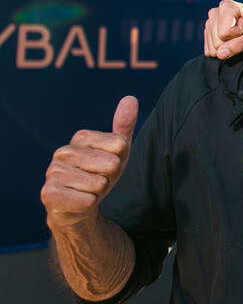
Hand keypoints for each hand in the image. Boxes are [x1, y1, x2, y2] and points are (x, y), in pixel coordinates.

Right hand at [42, 97, 137, 227]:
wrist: (78, 205)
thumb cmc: (99, 174)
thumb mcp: (117, 150)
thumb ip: (124, 126)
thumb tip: (131, 98)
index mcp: (81, 137)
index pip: (121, 145)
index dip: (120, 160)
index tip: (107, 164)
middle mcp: (64, 152)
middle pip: (112, 164)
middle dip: (110, 177)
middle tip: (97, 180)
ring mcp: (53, 172)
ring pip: (99, 184)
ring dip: (98, 192)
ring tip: (87, 190)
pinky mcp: (49, 194)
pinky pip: (86, 201)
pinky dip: (88, 205)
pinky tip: (78, 201)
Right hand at [204, 0, 242, 58]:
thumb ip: (240, 44)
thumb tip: (220, 54)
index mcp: (226, 6)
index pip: (223, 33)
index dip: (238, 35)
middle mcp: (215, 12)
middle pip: (217, 41)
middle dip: (231, 42)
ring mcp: (210, 22)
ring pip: (212, 48)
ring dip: (227, 46)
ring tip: (238, 35)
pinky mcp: (208, 33)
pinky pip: (209, 50)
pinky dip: (221, 50)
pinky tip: (230, 40)